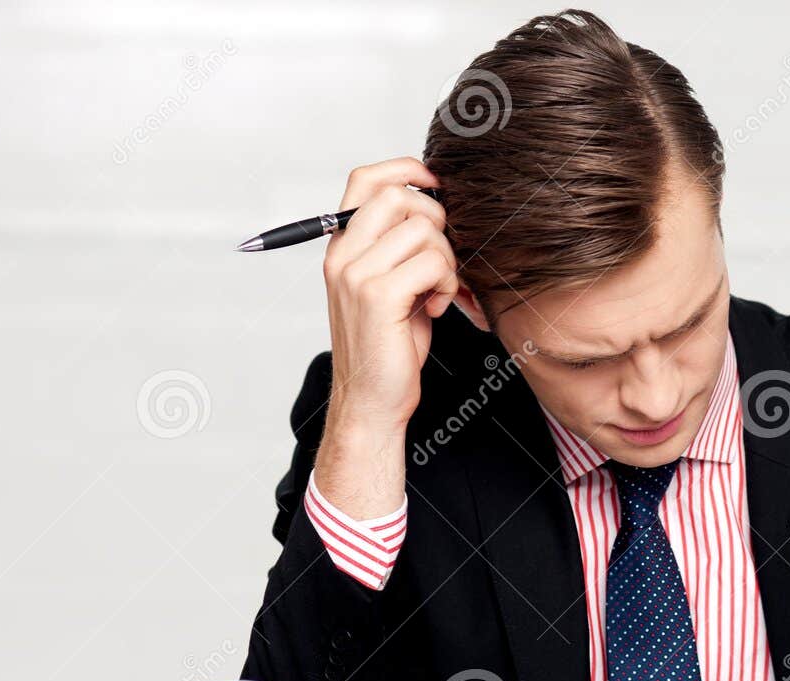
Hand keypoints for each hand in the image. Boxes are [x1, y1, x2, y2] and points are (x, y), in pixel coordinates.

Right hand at [315, 157, 457, 518]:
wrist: (372, 401)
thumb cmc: (388, 347)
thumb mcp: (391, 286)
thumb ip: (401, 247)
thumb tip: (440, 209)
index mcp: (342, 247)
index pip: (365, 178)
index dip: (407, 170)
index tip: (436, 186)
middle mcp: (342, 255)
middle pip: (400, 195)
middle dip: (437, 221)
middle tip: (442, 259)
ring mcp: (356, 274)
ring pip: (423, 230)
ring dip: (447, 260)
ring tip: (439, 291)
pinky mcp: (378, 296)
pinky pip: (432, 263)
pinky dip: (448, 283)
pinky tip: (437, 307)